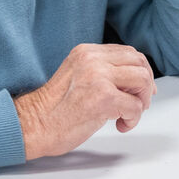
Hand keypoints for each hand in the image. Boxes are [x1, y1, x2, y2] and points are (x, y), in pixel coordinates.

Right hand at [13, 43, 156, 159]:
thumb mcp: (78, 76)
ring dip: (141, 101)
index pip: (128, 53)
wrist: (33, 126)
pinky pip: (135, 106)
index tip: (140, 89)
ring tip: (127, 114)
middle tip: (138, 104)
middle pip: (139, 63)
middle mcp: (93, 59)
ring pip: (142, 80)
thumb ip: (103, 71)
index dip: (141, 71)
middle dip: (145, 86)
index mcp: (86, 52)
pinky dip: (133, 119)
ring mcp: (98, 77)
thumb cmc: (53, 109)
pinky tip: (119, 125)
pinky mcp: (103, 98)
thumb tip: (136, 80)